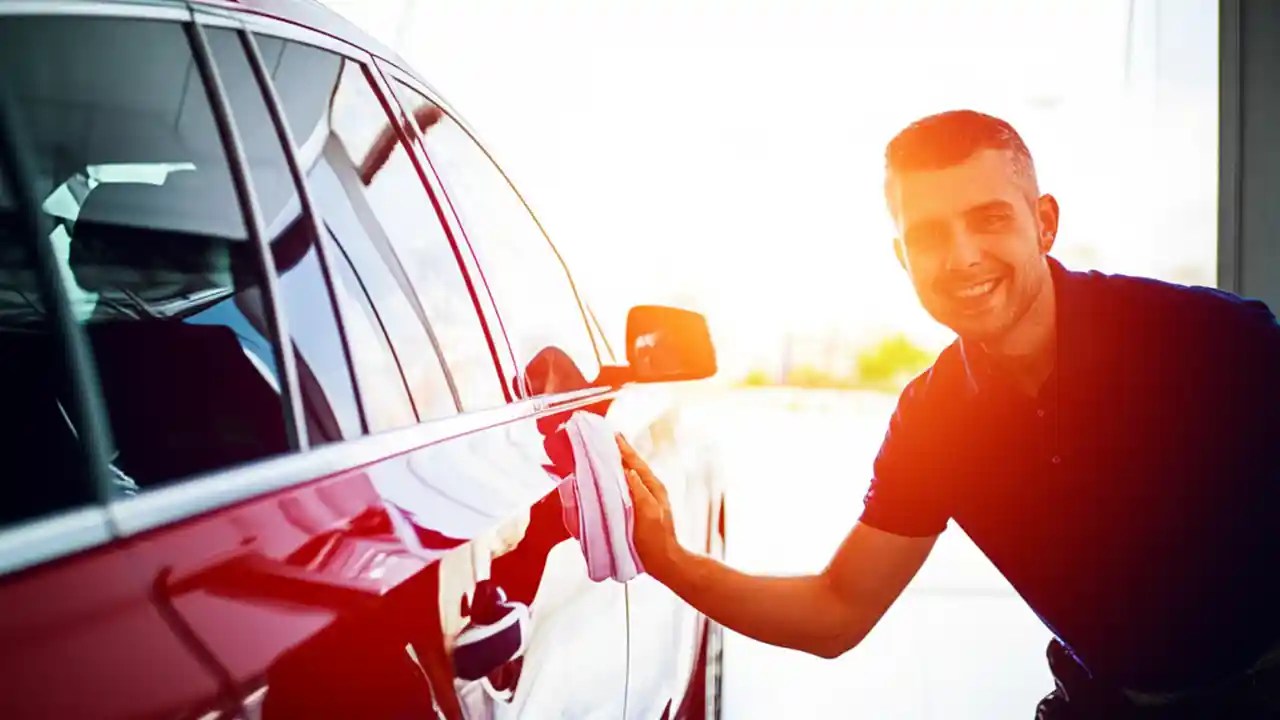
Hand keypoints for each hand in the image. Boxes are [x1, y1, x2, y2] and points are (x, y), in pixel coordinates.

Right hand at [616, 434, 681, 580]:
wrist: (664, 561)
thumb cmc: (656, 538)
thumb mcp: (649, 513)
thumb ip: (640, 491)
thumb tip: (629, 470)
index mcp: (653, 487)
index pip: (636, 462)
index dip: (624, 448)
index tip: (612, 434)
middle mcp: (650, 489)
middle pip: (633, 465)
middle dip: (621, 451)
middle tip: (608, 437)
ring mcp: (646, 498)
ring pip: (630, 475)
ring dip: (619, 463)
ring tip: (607, 452)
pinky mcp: (640, 508)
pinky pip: (627, 487)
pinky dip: (618, 478)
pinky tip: (611, 478)